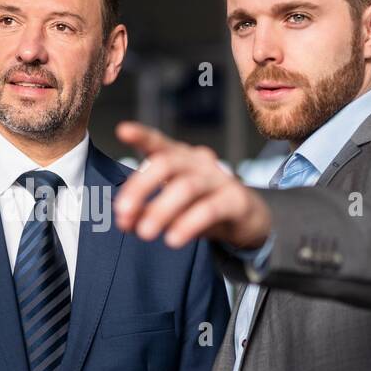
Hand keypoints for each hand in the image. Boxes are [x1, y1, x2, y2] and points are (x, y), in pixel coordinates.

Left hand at [114, 121, 271, 249]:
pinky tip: (173, 239)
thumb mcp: (172, 208)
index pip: (159, 143)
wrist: (248, 219)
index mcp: (181, 158)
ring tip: (145, 233)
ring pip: (186, 187)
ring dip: (161, 210)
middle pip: (166, 164)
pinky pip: (210, 209)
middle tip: (123, 214)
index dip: (142, 136)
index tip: (123, 131)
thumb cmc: (203, 206)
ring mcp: (220, 179)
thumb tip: (123, 221)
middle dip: (140, 188)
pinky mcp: (236, 200)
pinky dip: (188, 224)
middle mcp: (199, 162)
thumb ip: (146, 211)